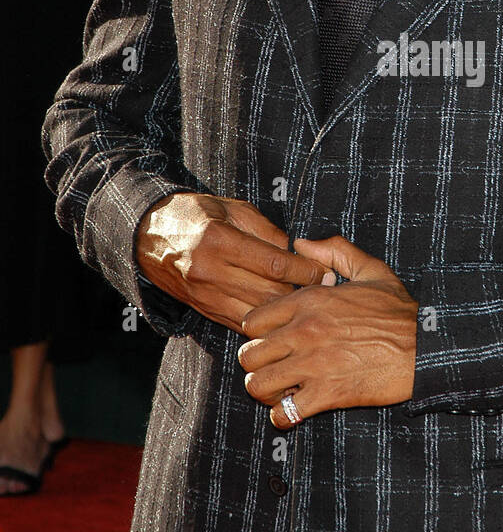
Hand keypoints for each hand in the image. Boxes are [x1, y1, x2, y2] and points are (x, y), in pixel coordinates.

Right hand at [135, 192, 330, 333]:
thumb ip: (266, 230)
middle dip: (301, 293)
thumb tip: (296, 253)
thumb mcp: (232, 208)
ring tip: (306, 303)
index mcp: (220, 240)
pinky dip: (264, 321)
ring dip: (285, 310)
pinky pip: (240, 323)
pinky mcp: (202, 309)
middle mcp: (210, 271)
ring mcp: (204, 294)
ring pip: (258, 313)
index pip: (275, 264)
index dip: (306, 270)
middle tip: (324, 289)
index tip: (325, 271)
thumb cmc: (195, 215)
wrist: (148, 235)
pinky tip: (280, 315)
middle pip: (270, 294)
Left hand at [238, 235, 418, 422]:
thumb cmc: (400, 311)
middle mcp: (305, 332)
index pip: (252, 320)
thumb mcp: (371, 270)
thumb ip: (334, 251)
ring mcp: (314, 364)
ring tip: (282, 388)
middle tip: (274, 367)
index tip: (273, 340)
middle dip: (258, 364)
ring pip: (258, 384)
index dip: (258, 333)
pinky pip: (285, 413)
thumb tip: (300, 243)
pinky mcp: (328, 394)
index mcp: (310, 301)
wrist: (427, 347)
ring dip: (267, 390)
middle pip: (248, 355)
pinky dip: (285, 415)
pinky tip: (296, 408)